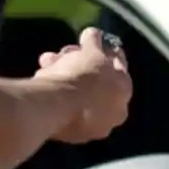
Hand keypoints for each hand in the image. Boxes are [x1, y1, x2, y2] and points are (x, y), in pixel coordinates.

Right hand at [34, 27, 130, 143]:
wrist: (55, 106)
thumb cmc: (80, 76)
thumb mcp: (90, 50)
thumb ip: (94, 41)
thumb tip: (93, 33)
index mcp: (124, 89)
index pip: (117, 65)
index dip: (103, 51)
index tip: (89, 43)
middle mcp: (114, 111)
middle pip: (96, 81)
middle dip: (78, 63)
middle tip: (63, 53)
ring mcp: (94, 126)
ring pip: (79, 93)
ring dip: (63, 74)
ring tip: (46, 62)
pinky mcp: (73, 134)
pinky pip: (66, 107)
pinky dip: (58, 94)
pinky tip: (44, 80)